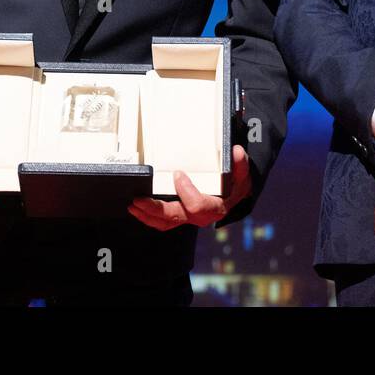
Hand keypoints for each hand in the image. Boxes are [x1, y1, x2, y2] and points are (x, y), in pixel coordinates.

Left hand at [128, 145, 252, 230]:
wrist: (234, 199)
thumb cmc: (235, 186)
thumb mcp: (242, 175)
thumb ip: (240, 165)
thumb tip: (236, 151)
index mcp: (215, 207)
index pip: (197, 205)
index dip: (186, 191)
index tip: (178, 174)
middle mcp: (200, 217)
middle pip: (175, 217)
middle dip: (155, 209)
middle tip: (138, 200)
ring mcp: (188, 218)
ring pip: (165, 223)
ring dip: (147, 216)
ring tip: (132, 206)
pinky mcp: (180, 216)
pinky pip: (163, 222)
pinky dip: (149, 217)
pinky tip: (137, 210)